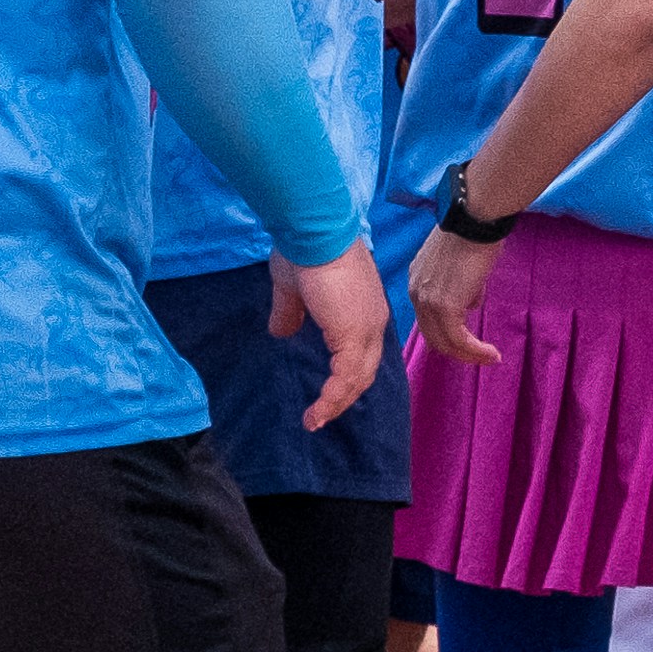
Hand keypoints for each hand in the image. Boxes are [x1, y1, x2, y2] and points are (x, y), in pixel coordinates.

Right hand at [269, 242, 392, 426]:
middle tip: (323, 413)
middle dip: (344, 394)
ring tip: (315, 420)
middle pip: (364, 369)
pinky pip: (345, 378)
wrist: (313, 230)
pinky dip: (332, 399)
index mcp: (362, 307)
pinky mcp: (353, 336)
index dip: (347, 372)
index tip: (329, 391)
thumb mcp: (292, 288)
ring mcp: (366, 328)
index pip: (361, 349)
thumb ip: (290, 311)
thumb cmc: (303, 250)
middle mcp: (372, 320)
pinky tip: (316, 414)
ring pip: (357, 378)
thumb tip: (280, 331)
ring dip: (336, 403)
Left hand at [409, 223, 503, 367]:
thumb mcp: (459, 263)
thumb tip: (470, 301)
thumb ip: (461, 285)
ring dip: (469, 354)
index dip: (447, 333)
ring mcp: (428, 302)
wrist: (473, 220)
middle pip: (432, 336)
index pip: (426, 318)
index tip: (468, 340)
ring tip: (490, 357)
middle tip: (479, 355)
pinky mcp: (446, 308)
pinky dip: (475, 351)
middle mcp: (415, 293)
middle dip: (457, 350)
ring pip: (445, 342)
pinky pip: (459, 340)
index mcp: (416, 281)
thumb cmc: (473, 233)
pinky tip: (491, 353)